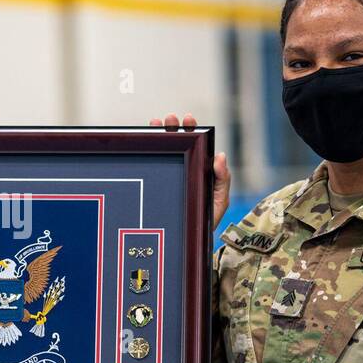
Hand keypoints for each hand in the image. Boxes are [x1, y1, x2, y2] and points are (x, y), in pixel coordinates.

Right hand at [149, 113, 230, 227]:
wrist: (187, 244)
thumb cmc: (205, 222)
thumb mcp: (218, 201)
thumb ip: (222, 180)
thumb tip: (220, 155)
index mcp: (197, 171)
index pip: (194, 146)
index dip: (190, 130)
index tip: (187, 118)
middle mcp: (181, 171)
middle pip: (175, 145)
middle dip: (171, 129)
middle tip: (168, 118)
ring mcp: (166, 178)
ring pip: (161, 154)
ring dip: (157, 137)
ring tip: (154, 125)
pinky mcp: (152, 188)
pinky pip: (148, 169)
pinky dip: (144, 156)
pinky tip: (140, 145)